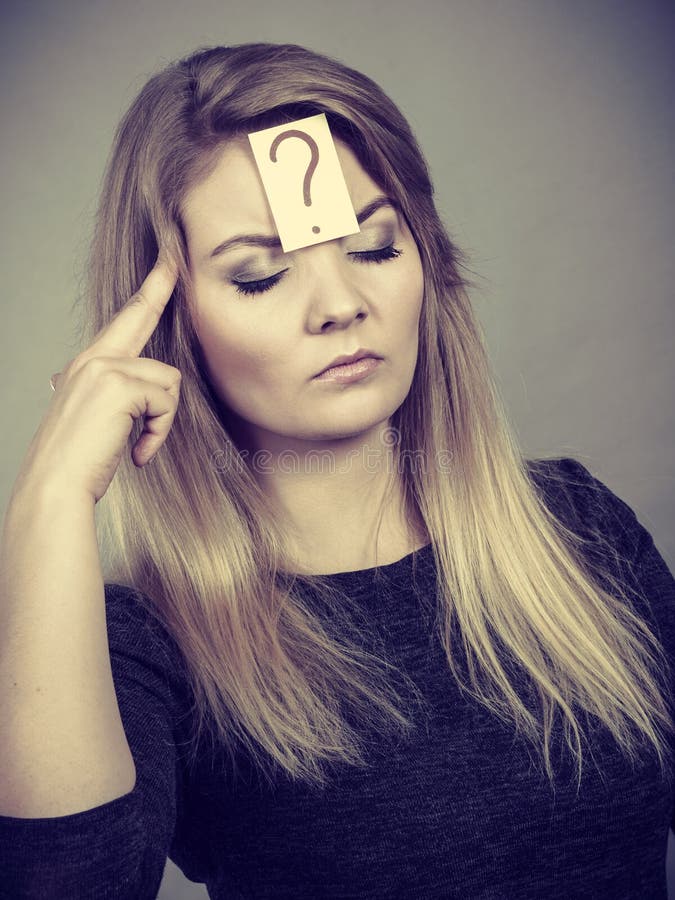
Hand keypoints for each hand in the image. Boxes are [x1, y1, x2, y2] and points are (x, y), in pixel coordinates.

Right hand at [18, 253, 180, 503]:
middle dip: (160, 290)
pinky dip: (158, 433)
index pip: (127, 318)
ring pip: (167, 381)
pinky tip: (137, 454)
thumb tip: (136, 396)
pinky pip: (166, 402)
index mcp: (89, 364)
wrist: (55, 485)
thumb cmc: (79, 461)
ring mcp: (104, 367)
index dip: (151, 287)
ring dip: (161, 420)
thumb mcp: (96, 420)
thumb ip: (113, 397)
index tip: (170, 258)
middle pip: (145, 321)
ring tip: (136, 445)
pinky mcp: (118, 384)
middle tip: (175, 254)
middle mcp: (94, 358)